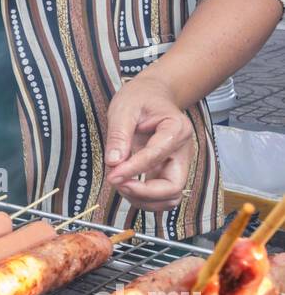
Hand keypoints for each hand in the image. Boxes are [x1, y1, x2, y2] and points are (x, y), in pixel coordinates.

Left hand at [104, 75, 194, 211]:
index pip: (155, 157)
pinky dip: (144, 198)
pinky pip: (161, 196)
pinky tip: (126, 185)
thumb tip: (113, 162)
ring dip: (143, 199)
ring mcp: (178, 164)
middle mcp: (182, 150)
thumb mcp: (124, 108)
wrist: (152, 95)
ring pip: (169, 198)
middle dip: (143, 193)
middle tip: (117, 183)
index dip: (131, 170)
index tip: (112, 175)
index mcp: (176, 129)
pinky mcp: (168, 172)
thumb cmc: (141, 98)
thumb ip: (119, 135)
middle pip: (172, 188)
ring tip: (120, 184)